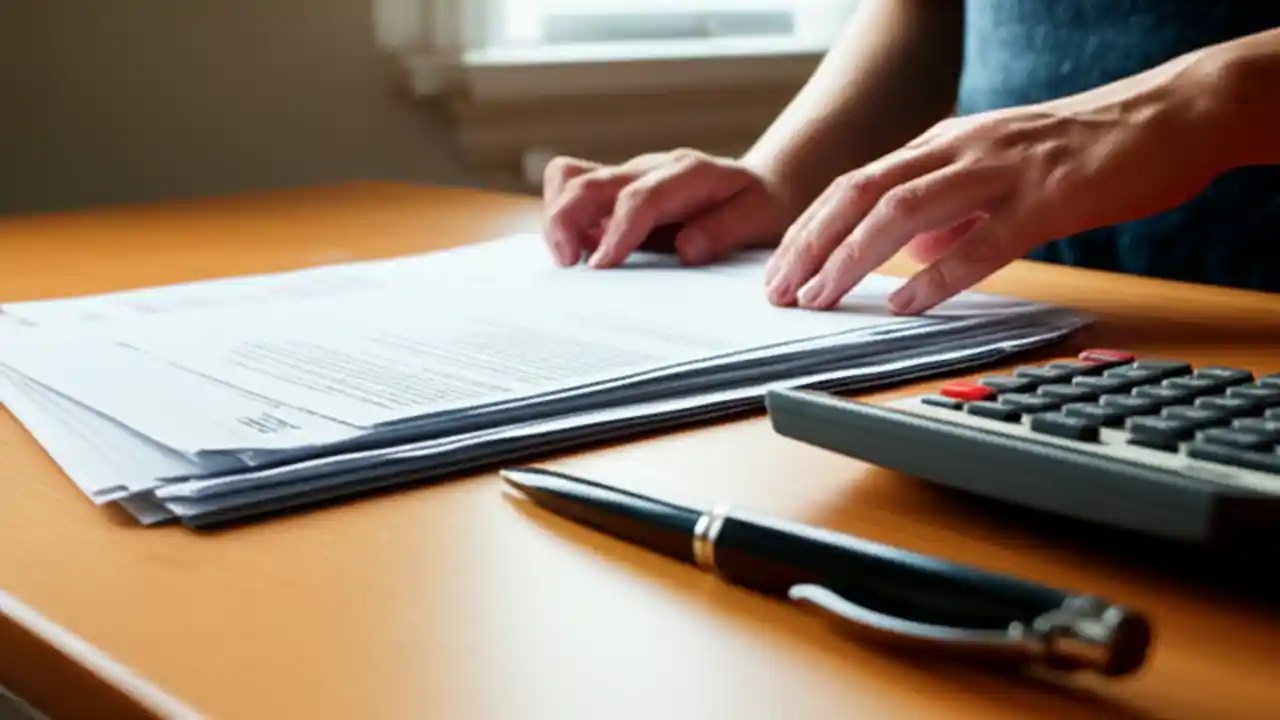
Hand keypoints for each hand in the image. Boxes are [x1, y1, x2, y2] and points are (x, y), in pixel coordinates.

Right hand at [540, 148, 794, 267]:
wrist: (762, 187)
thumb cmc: (761, 208)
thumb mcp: (762, 220)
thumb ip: (726, 231)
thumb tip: (686, 248)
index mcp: (690, 173)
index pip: (640, 197)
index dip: (617, 231)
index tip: (602, 265)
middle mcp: (652, 168)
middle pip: (589, 180)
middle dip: (566, 220)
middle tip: (567, 265)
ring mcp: (628, 175)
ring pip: (569, 176)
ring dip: (557, 216)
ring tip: (567, 259)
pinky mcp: (614, 189)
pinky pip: (571, 188)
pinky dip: (562, 218)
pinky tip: (578, 251)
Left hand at [763, 63, 1224, 313]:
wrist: (1168, 118)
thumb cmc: (1083, 150)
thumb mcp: (996, 173)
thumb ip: (950, 213)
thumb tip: (910, 255)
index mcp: (944, 145)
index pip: (855, 185)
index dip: (810, 229)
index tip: (781, 271)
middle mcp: (959, 150)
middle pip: (861, 193)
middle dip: (812, 244)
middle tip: (781, 291)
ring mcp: (1001, 171)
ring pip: (904, 210)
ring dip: (854, 257)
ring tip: (822, 297)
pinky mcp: (1047, 198)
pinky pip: (982, 240)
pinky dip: (938, 275)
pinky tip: (907, 303)